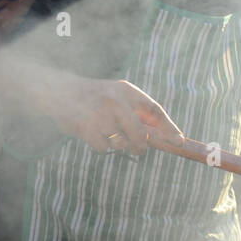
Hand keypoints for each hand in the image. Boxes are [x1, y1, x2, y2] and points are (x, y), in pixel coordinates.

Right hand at [53, 78, 182, 155]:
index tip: (179, 142)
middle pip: (139, 134)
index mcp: (128, 91)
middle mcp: (116, 101)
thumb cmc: (96, 97)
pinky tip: (93, 134)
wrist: (61, 92)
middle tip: (139, 149)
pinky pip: (103, 148)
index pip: (155, 111)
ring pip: (120, 143)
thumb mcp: (119, 96)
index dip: (168, 128)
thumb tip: (165, 137)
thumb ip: (138, 112)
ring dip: (116, 144)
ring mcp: (100, 115)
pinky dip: (101, 146)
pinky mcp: (86, 127)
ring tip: (106, 132)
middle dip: (141, 146)